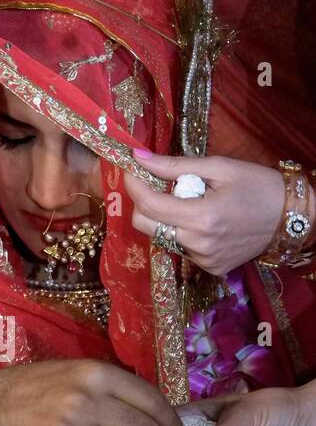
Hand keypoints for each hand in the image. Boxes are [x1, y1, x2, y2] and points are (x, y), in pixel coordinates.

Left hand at [124, 153, 283, 275]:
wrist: (293, 216)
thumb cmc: (259, 186)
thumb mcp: (219, 168)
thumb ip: (174, 166)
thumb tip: (138, 156)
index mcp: (202, 217)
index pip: (148, 204)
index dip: (133, 184)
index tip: (132, 168)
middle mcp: (199, 244)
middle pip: (145, 225)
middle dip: (143, 202)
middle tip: (159, 185)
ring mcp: (205, 260)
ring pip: (160, 236)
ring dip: (163, 217)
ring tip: (189, 202)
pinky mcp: (211, 268)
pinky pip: (180, 248)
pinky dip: (181, 232)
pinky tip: (201, 220)